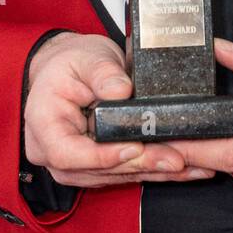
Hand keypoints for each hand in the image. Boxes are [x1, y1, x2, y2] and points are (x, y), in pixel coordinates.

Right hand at [23, 32, 213, 188]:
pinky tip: (182, 168)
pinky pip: (123, 171)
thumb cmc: (70, 64)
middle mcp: (53, 152)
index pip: (68, 153)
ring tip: (188, 166)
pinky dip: (153, 169)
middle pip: (97, 170)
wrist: (67, 70)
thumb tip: (121, 90)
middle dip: (140, 165)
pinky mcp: (94, 166)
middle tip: (176, 159)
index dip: (102, 157)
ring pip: (114, 175)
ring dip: (153, 172)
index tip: (134, 148)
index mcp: (43, 126)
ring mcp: (74, 164)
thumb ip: (102, 73)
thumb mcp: (85, 57)